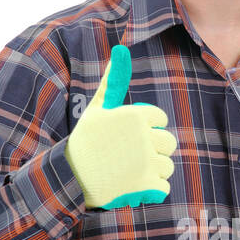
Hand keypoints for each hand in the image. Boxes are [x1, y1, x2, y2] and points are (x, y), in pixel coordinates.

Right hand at [65, 44, 176, 209]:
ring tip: (128, 170)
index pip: (160, 119)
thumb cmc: (86, 139)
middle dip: (153, 149)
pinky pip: (163, 187)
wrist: (71, 176)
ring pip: (167, 165)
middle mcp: (144, 136)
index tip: (127, 135)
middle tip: (129, 156)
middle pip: (169, 142)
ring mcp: (146, 162)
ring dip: (152, 170)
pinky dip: (151, 190)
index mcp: (135, 115)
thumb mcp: (98, 108)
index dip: (146, 127)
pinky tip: (132, 184)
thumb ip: (113, 81)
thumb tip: (120, 49)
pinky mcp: (146, 185)